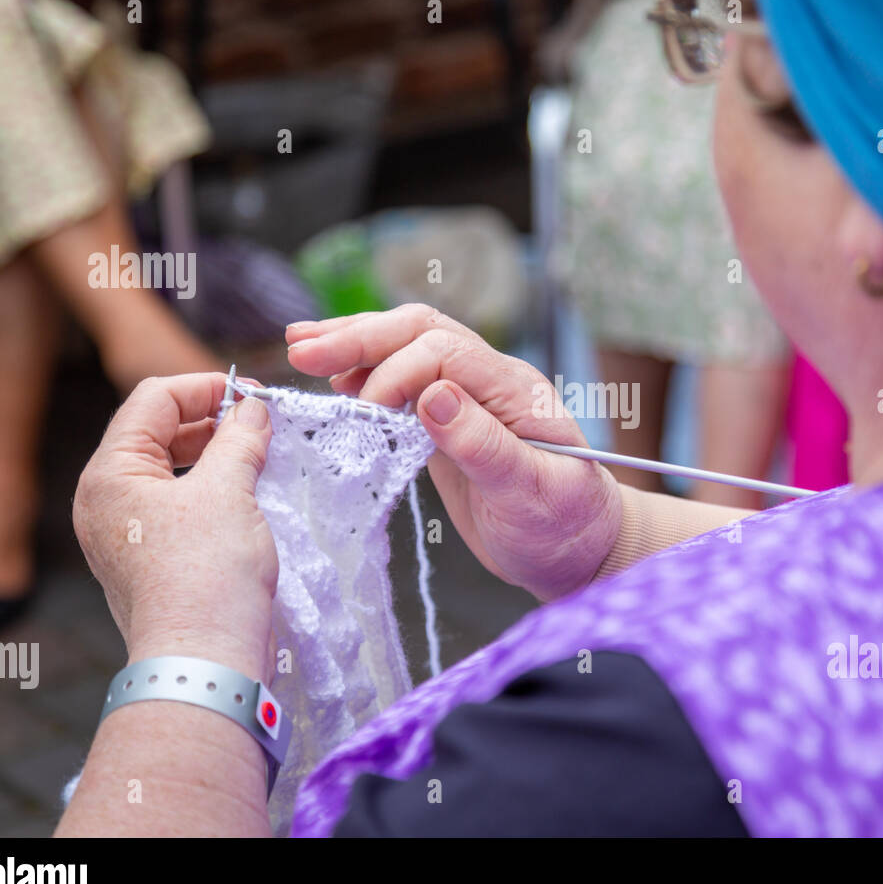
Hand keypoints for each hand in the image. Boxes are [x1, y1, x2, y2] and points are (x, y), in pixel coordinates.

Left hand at [71, 373, 277, 681]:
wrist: (203, 661)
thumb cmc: (208, 572)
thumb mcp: (228, 490)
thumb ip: (240, 438)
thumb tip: (253, 409)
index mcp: (108, 474)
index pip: (154, 399)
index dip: (208, 387)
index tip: (257, 395)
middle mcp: (105, 500)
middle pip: (157, 431)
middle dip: (212, 421)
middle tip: (263, 423)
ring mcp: (124, 532)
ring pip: (170, 469)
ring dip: (215, 454)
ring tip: (260, 455)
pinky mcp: (148, 559)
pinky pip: (177, 504)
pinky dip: (211, 488)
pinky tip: (248, 492)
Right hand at [286, 305, 622, 601]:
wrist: (580, 552)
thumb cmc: (564, 527)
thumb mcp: (531, 493)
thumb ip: (484, 444)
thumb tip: (433, 395)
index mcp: (516, 392)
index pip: (445, 352)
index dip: (396, 371)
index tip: (364, 412)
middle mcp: (492, 381)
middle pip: (421, 331)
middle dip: (360, 337)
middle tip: (303, 350)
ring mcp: (470, 396)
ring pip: (409, 345)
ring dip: (356, 343)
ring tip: (302, 347)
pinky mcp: (450, 419)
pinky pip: (405, 378)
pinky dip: (366, 372)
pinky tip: (335, 379)